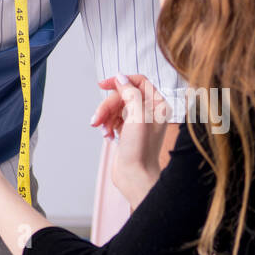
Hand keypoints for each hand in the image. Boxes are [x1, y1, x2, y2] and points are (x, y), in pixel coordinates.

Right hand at [91, 72, 169, 205]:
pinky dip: (107, 125)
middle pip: (123, 95)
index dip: (120, 81)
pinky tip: (107, 136)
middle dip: (108, 106)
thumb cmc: (140, 150)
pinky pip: (113, 119)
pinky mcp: (128, 131)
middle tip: (97, 119)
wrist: (135, 177)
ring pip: (116, 107)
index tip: (102, 84)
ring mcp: (139, 122)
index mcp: (158, 105)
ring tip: (102, 131)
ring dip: (105, 117)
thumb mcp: (137, 116)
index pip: (138, 81)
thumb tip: (120, 77)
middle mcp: (150, 112)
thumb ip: (130, 93)